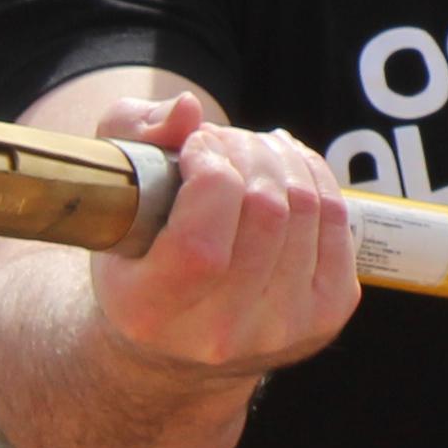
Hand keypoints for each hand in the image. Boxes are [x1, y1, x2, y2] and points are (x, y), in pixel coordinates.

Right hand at [91, 100, 363, 377]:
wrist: (174, 338)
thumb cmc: (135, 251)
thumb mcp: (112, 190)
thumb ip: (135, 134)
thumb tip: (189, 109)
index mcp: (151, 313)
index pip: (202, 244)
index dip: (210, 174)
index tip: (195, 148)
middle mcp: (219, 334)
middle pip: (264, 213)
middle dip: (245, 151)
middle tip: (222, 141)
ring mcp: (280, 329)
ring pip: (305, 208)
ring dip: (279, 157)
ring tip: (249, 150)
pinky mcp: (326, 314)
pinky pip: (335, 219)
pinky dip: (313, 174)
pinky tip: (284, 166)